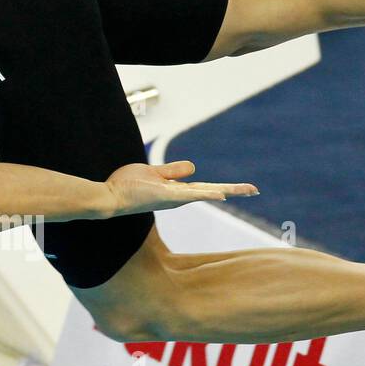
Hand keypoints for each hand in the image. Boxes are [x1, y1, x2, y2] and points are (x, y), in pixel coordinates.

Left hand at [105, 161, 256, 216]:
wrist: (110, 197)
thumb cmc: (127, 186)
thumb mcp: (154, 173)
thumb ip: (172, 171)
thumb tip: (193, 168)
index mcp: (177, 191)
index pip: (205, 188)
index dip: (223, 187)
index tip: (243, 188)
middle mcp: (178, 197)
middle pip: (211, 191)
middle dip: (233, 190)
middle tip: (255, 189)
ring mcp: (173, 198)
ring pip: (204, 193)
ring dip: (226, 191)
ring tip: (247, 189)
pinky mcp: (165, 195)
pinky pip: (189, 194)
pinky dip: (205, 194)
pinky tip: (220, 194)